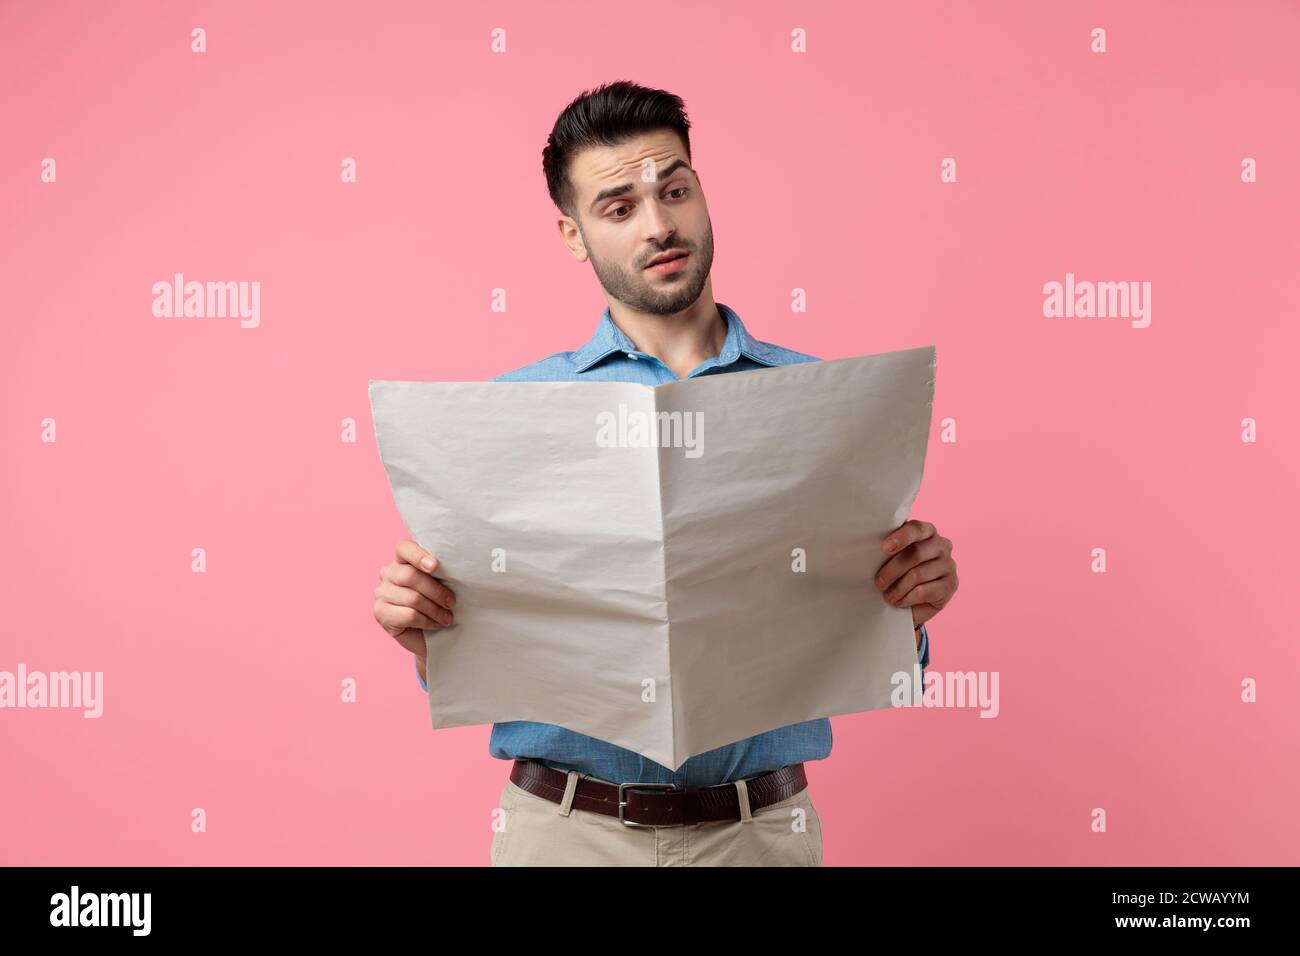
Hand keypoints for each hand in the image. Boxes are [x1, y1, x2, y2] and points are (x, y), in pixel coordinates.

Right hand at [373, 540, 457, 662]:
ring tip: (447, 618)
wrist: (430, 635)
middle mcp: (388, 573)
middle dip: (437, 591)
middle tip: (451, 603)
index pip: (404, 548)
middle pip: (411, 576)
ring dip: (435, 610)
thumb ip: (441, 572)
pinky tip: (435, 624)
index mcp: (403, 559)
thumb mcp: (442, 584)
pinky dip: (427, 621)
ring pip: (412, 598)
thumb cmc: (438, 604)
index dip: (418, 556)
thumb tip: (459, 566)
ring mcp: (381, 592)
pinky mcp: (380, 612)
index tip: (435, 567)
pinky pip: (408, 615)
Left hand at [874, 519, 957, 630]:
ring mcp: (948, 565)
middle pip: (915, 554)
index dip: (900, 538)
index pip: (916, 529)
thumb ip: (888, 549)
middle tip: (878, 582)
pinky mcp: (951, 585)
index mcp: (927, 531)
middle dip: (892, 569)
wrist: (911, 601)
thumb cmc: (898, 572)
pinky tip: (899, 602)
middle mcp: (942, 545)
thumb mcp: (891, 557)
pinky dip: (907, 598)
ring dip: (898, 588)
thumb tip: (866, 547)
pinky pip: (924, 591)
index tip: (884, 549)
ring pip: (918, 574)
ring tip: (887, 596)